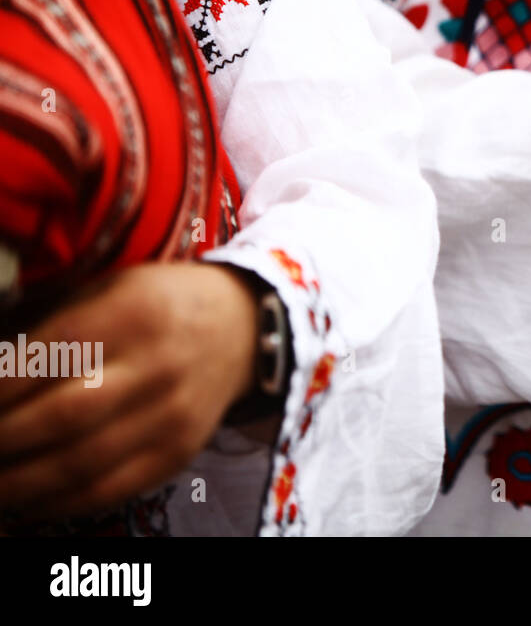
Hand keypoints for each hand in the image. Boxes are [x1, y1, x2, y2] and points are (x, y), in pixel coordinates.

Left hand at [0, 263, 259, 517]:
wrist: (242, 329)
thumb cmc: (158, 306)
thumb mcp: (107, 292)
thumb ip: (49, 331)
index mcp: (133, 313)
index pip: (47, 358)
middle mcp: (157, 366)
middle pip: (62, 416)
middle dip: (0, 439)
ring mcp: (173, 414)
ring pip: (81, 463)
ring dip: (16, 483)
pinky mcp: (180, 451)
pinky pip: (110, 490)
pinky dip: (58, 502)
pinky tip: (26, 500)